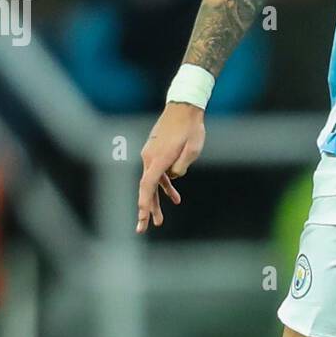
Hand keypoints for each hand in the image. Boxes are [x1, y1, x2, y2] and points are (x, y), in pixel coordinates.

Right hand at [136, 103, 205, 232]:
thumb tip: (173, 177)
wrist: (184, 108)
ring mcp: (151, 154)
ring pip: (152, 183)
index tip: (142, 217)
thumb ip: (181, 167)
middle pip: (146, 188)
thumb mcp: (193, 150)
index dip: (145, 203)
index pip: (148, 185)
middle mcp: (150, 157)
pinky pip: (158, 173)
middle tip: (142, 228)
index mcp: (158, 158)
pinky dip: (165, 186)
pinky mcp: (156, 152)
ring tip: (159, 221)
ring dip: (157, 201)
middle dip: (145, 210)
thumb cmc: (191, 128)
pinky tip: (174, 198)